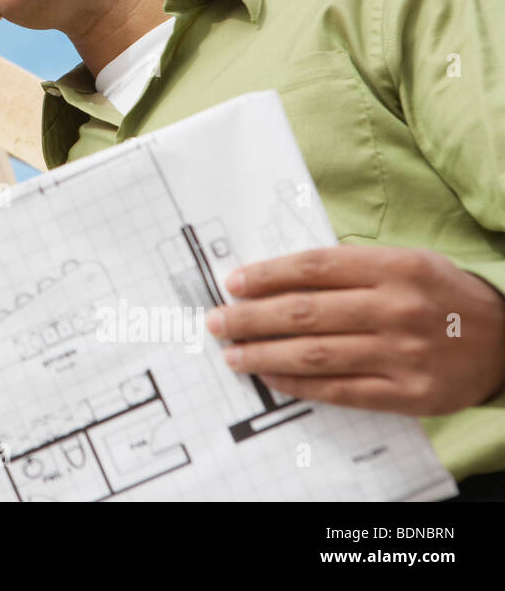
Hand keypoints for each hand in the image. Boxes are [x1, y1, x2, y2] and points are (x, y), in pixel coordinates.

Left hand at [206, 244, 504, 415]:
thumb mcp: (405, 263)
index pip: (314, 268)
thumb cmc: (441, 296)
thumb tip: (276, 277)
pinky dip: (299, 384)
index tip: (232, 283)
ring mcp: (403, 354)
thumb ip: (349, 268)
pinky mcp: (408, 394)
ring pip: (316, 354)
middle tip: (216, 321)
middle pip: (306, 312)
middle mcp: (398, 309)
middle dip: (251, 317)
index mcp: (396, 268)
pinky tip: (271, 377)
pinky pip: (340, 390)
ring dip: (264, 354)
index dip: (267, 275)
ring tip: (232, 354)